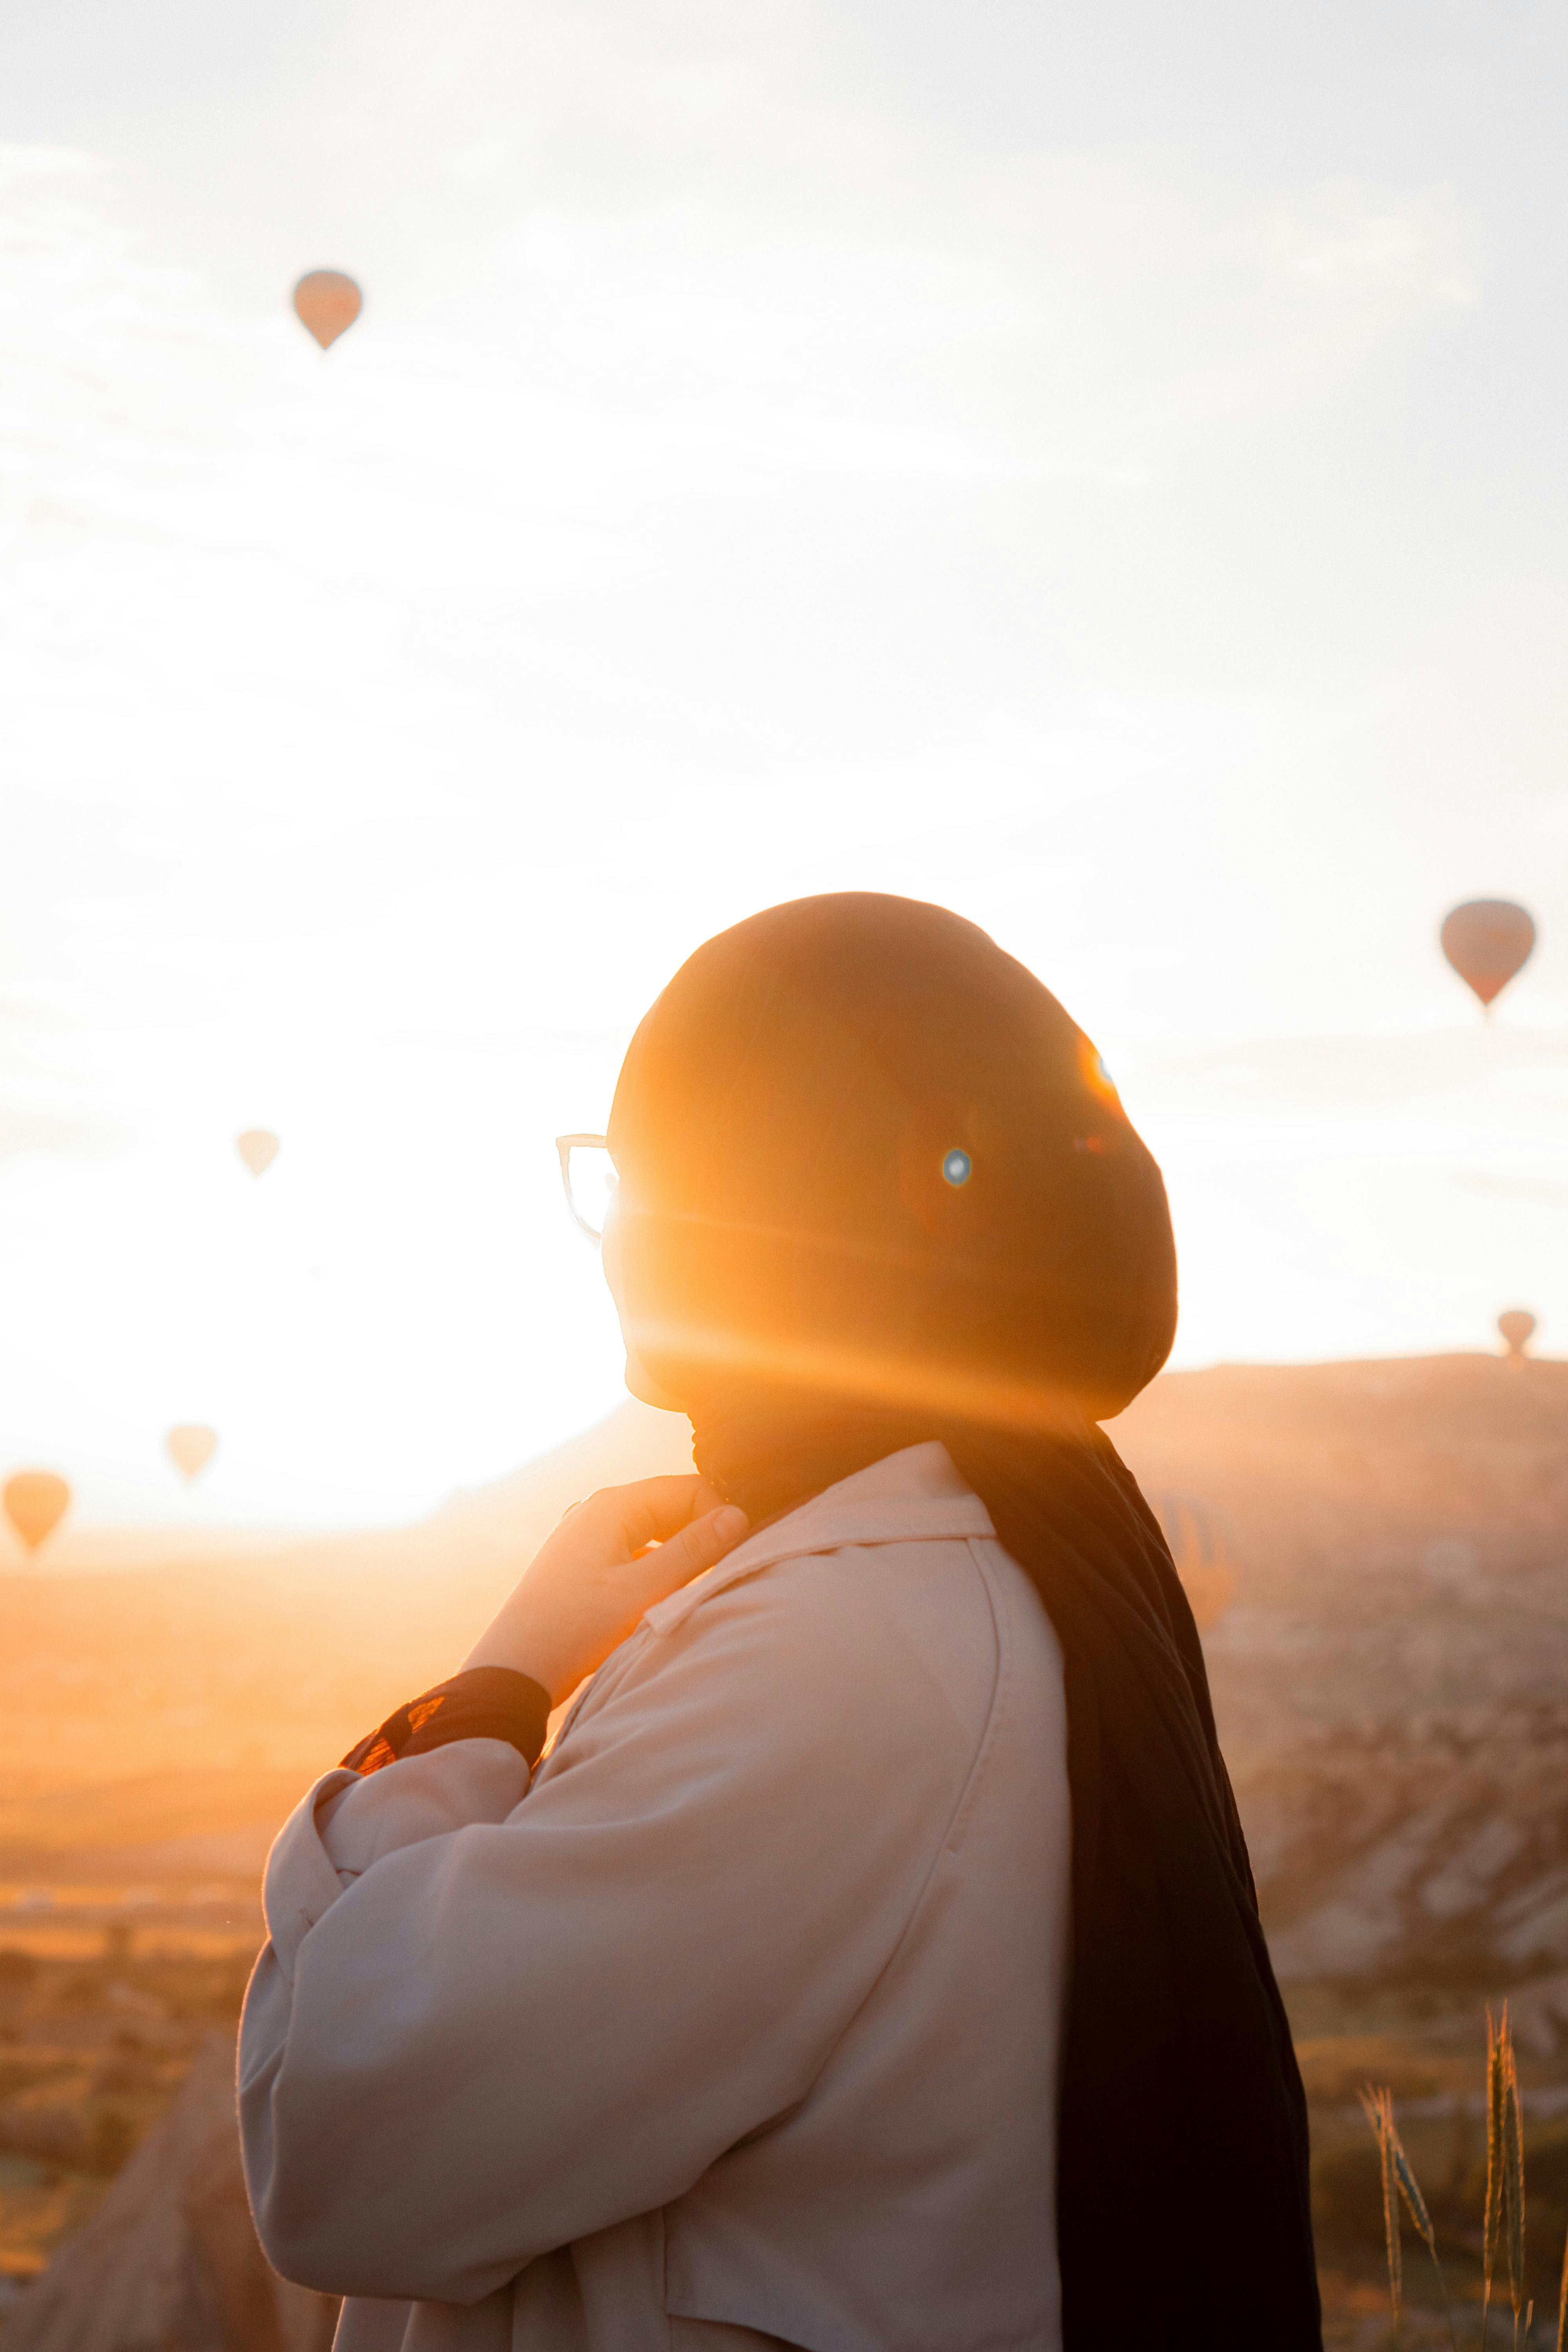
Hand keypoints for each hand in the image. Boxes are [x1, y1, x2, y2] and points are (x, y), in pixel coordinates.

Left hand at [461, 1477, 748, 1706]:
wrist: (514, 1668)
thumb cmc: (577, 1627)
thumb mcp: (644, 1591)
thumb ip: (694, 1550)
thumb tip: (737, 1516)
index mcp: (613, 1504)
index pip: (689, 1488)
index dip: (717, 1518)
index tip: (727, 1559)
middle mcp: (596, 1508)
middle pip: (671, 1506)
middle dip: (698, 1536)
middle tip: (710, 1577)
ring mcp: (585, 1533)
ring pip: (653, 1530)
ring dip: (675, 1555)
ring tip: (681, 1592)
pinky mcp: (580, 1560)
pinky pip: (631, 1550)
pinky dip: (652, 1567)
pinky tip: (652, 1599)